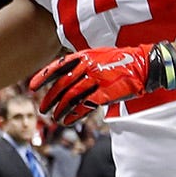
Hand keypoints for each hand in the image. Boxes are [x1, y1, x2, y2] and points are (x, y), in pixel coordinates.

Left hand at [28, 43, 175, 121]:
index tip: (31, 87)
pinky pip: (85, 106)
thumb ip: (81, 64)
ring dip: (60, 110)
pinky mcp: (105, 94)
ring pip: (71, 98)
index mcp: (84, 56)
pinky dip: (74, 115)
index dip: (42, 77)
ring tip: (54, 118)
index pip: (57, 66)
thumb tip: (64, 74)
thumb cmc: (120, 60)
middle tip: (42, 109)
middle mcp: (88, 67)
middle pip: (62, 85)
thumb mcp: (98, 55)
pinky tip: (68, 121)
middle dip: (49, 98)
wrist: (144, 64)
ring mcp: (96, 80)